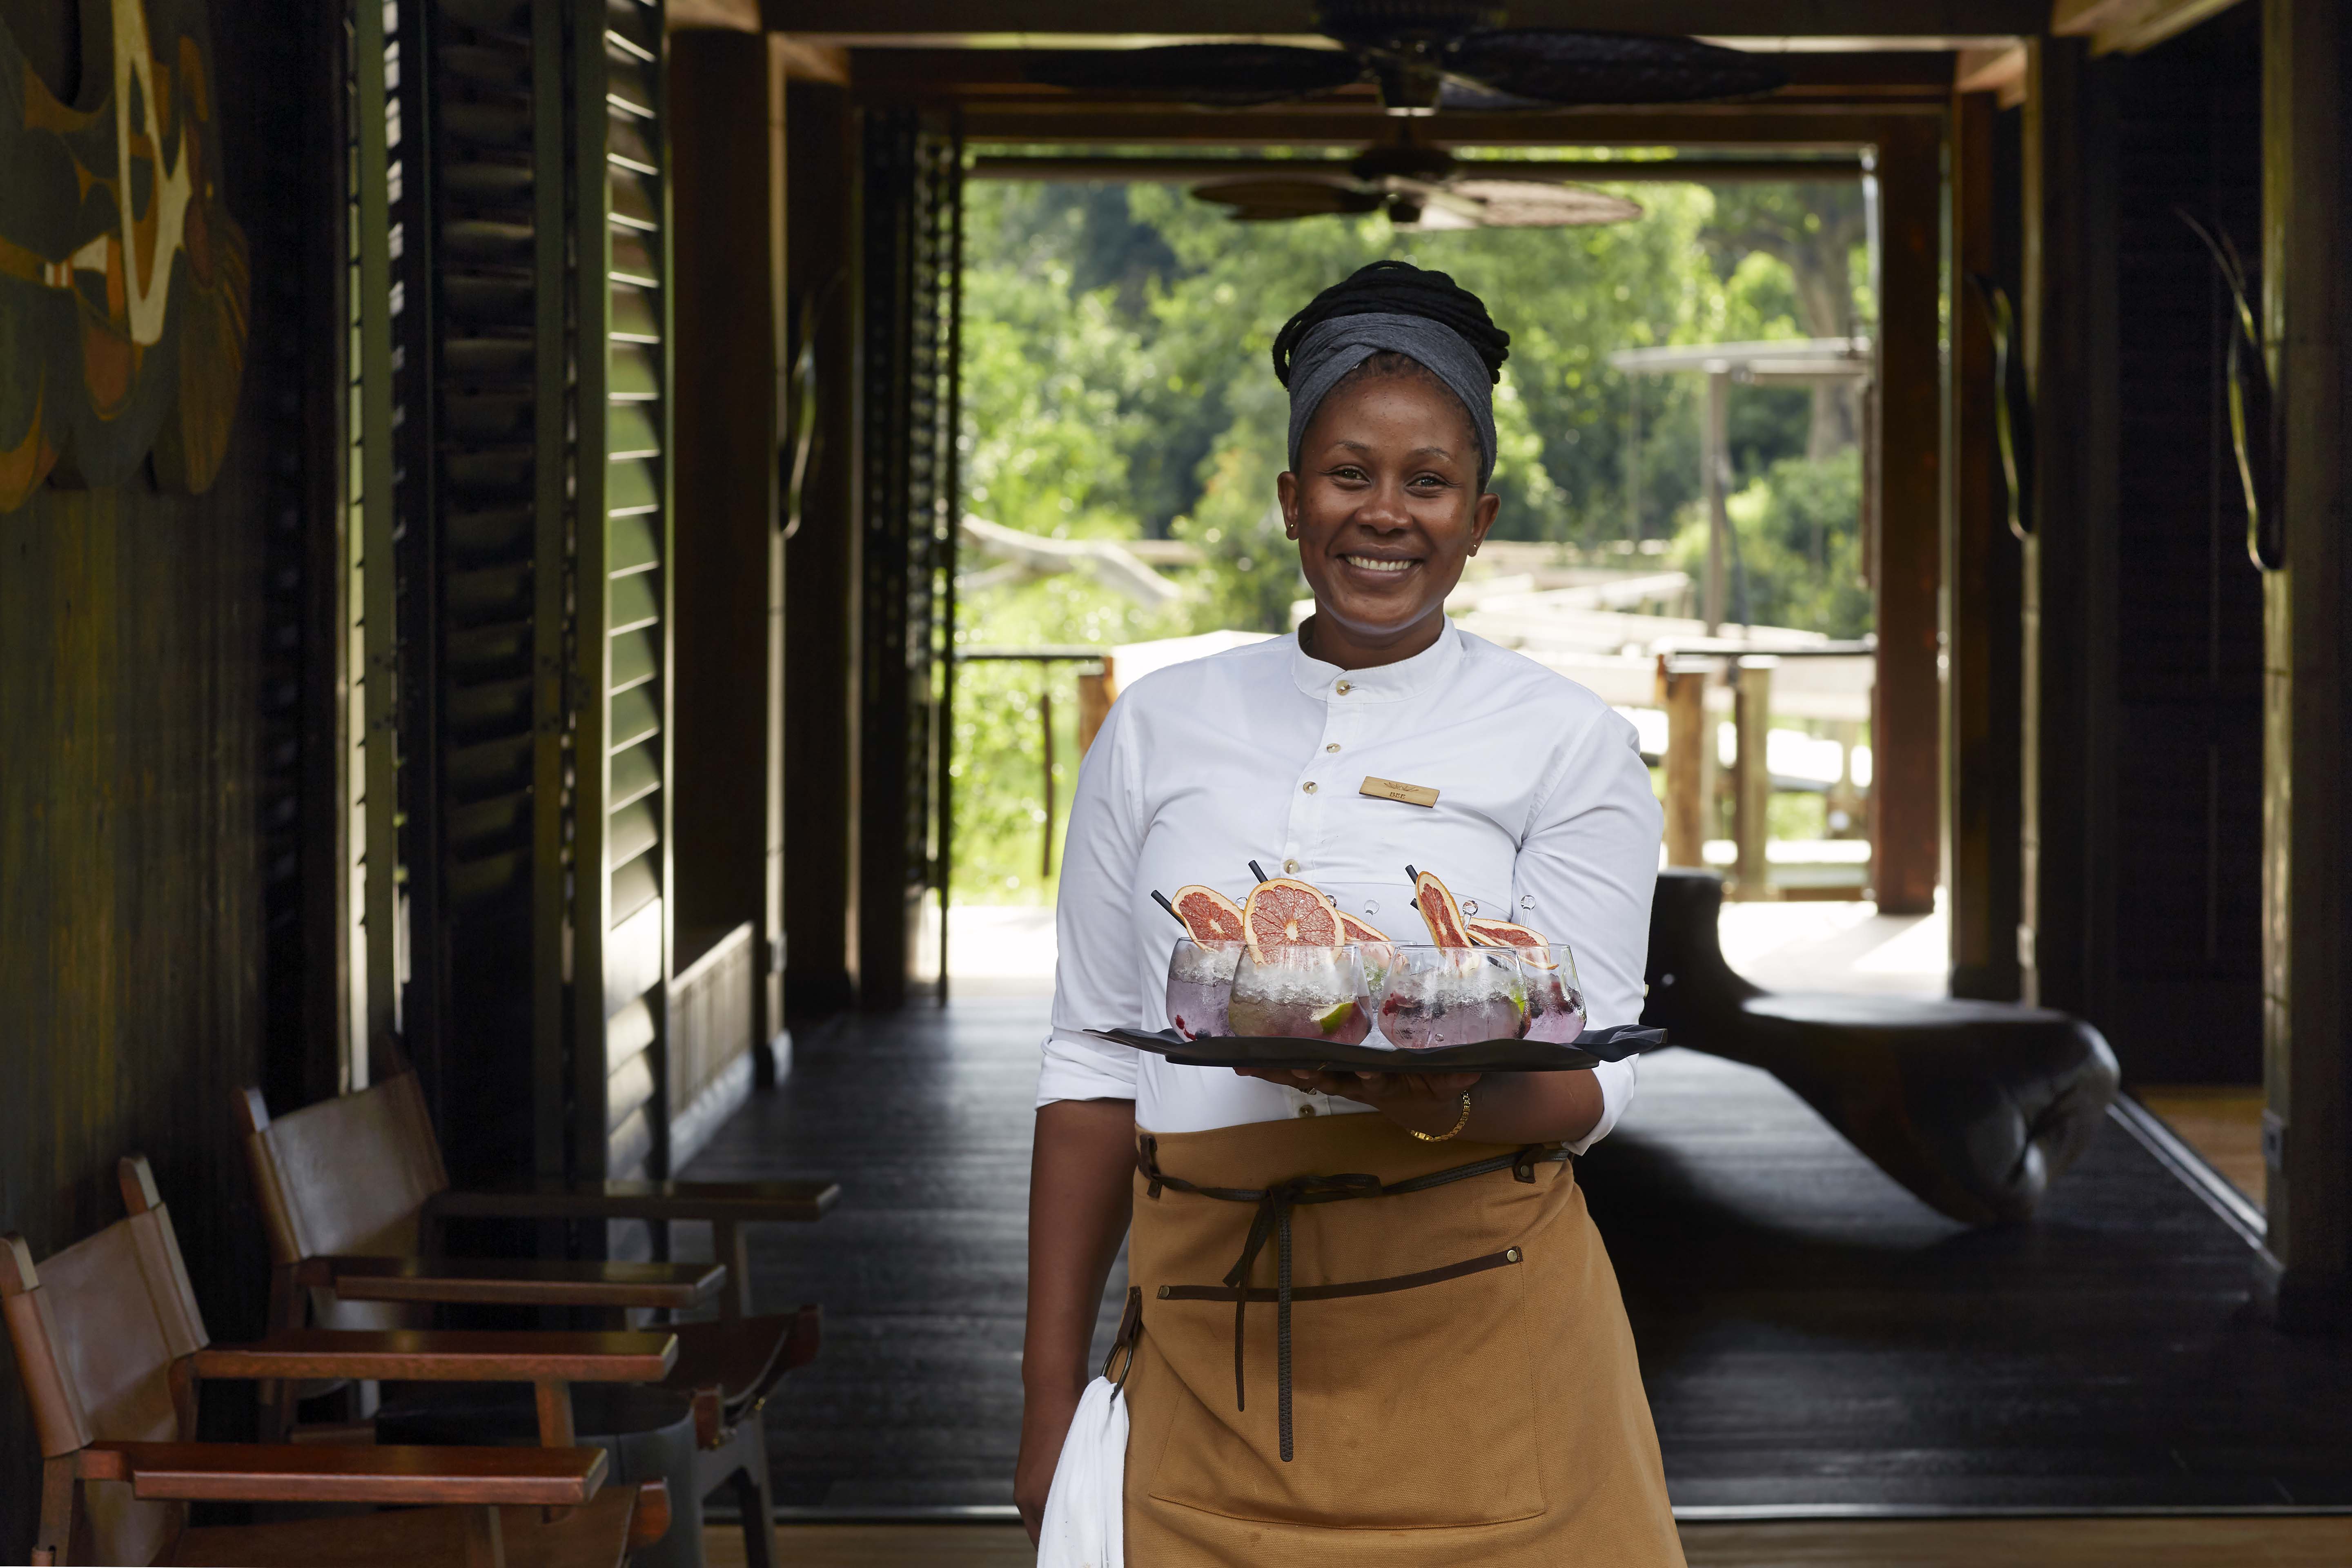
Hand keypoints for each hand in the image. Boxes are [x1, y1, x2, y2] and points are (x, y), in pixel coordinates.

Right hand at [1015, 1383, 1079, 1542]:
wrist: (1054, 1388)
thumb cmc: (1067, 1426)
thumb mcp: (1075, 1472)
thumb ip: (1075, 1504)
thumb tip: (1083, 1530)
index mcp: (1030, 1500)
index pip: (1044, 1543)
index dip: (1065, 1552)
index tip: (1085, 1555)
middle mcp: (1025, 1493)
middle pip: (1044, 1530)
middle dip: (1066, 1538)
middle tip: (1091, 1545)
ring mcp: (1028, 1478)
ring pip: (1047, 1510)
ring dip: (1066, 1518)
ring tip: (1091, 1523)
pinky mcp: (1036, 1465)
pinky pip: (1049, 1492)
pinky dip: (1063, 1499)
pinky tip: (1084, 1495)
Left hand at [1233, 1066, 1481, 1136]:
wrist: (1426, 1106)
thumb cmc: (1438, 1084)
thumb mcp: (1453, 1081)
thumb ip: (1460, 1073)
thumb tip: (1470, 1066)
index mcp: (1388, 1083)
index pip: (1377, 1081)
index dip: (1370, 1077)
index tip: (1366, 1071)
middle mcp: (1358, 1084)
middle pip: (1329, 1079)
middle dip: (1306, 1072)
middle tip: (1288, 1064)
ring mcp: (1341, 1080)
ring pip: (1305, 1075)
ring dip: (1276, 1071)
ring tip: (1245, 1064)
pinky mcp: (1330, 1074)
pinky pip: (1298, 1070)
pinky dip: (1272, 1067)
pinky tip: (1243, 1062)